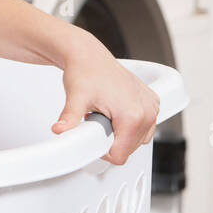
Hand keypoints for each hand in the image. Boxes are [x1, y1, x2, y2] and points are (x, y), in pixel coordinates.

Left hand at [53, 38, 160, 164]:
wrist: (89, 56)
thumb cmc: (84, 73)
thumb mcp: (75, 98)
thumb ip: (69, 118)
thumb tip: (59, 130)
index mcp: (133, 116)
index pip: (120, 156)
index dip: (101, 151)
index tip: (91, 136)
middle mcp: (147, 112)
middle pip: (130, 149)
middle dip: (111, 140)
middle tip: (97, 119)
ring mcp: (152, 107)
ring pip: (138, 139)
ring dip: (121, 133)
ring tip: (106, 114)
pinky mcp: (153, 102)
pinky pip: (145, 126)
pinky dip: (130, 124)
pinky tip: (116, 110)